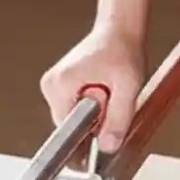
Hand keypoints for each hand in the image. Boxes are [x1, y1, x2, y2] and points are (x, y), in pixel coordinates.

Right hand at [40, 26, 144, 152]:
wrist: (119, 31)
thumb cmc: (124, 52)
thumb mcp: (128, 88)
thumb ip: (118, 119)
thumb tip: (107, 148)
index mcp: (60, 85)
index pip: (69, 131)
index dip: (88, 138)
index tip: (103, 138)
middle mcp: (51, 85)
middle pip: (72, 126)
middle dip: (96, 123)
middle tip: (114, 99)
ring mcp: (53, 85)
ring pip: (75, 119)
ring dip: (96, 115)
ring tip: (110, 92)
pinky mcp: (60, 86)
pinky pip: (77, 109)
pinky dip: (93, 108)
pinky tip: (105, 92)